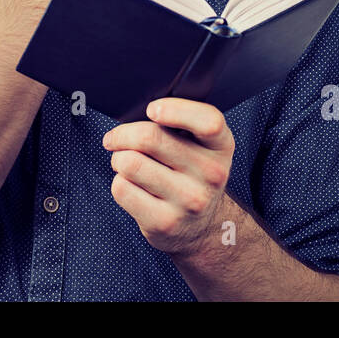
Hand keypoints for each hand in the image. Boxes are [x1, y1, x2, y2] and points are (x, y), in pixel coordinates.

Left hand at [102, 98, 235, 255]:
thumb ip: (181, 123)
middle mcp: (210, 174)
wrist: (202, 228)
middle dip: (123, 135)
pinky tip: (132, 186)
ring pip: (130, 163)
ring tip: (127, 164)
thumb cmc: (192, 175)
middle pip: (150, 138)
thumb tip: (134, 113)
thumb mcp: (202, 146)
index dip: (175, 110)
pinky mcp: (164, 222)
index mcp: (221, 146)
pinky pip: (121, 188)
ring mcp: (189, 201)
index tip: (152, 110)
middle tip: (117, 139)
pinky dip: (119, 182)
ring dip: (118, 159)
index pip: (208, 121)